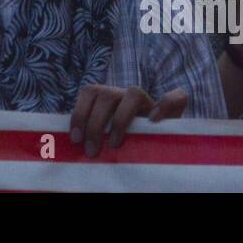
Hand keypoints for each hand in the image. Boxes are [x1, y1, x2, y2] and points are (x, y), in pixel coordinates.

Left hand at [68, 84, 187, 156]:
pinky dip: (167, 104)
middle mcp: (125, 95)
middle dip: (95, 123)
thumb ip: (88, 132)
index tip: (75, 138)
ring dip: (121, 120)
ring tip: (115, 144)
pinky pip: (176, 98)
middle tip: (91, 150)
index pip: (90, 92)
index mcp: (107, 98)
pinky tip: (155, 121)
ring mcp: (148, 100)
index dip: (79, 112)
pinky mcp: (172, 109)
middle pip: (106, 95)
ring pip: (134, 93)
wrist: (157, 142)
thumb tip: (66, 142)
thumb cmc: (125, 142)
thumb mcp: (104, 138)